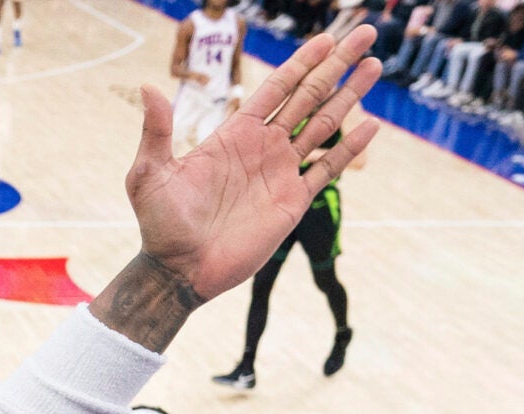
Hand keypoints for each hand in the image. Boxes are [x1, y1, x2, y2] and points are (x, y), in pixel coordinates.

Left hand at [123, 27, 383, 303]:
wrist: (181, 270)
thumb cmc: (161, 223)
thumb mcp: (150, 173)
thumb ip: (157, 130)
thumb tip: (147, 86)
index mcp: (235, 133)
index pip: (276, 87)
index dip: (301, 62)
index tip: (326, 38)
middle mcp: (263, 147)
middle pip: (308, 95)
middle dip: (336, 64)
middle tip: (364, 34)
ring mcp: (281, 173)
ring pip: (325, 125)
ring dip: (350, 95)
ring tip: (375, 66)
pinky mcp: (293, 203)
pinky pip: (328, 169)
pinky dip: (350, 148)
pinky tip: (371, 125)